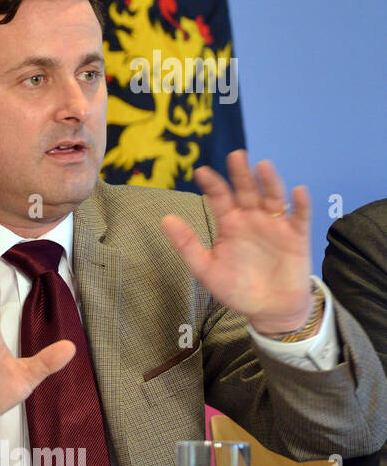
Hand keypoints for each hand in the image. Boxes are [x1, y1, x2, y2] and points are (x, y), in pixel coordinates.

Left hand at [161, 150, 313, 335]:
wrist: (269, 310)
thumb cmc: (236, 288)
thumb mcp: (206, 268)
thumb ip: (186, 244)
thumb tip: (164, 218)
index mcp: (229, 224)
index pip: (220, 198)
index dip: (212, 184)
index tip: (201, 171)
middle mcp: (252, 219)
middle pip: (246, 191)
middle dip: (241, 174)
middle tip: (235, 155)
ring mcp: (275, 225)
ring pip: (272, 198)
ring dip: (269, 182)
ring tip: (263, 166)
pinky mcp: (296, 236)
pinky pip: (299, 217)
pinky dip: (300, 204)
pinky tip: (297, 191)